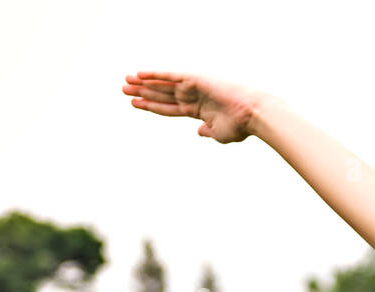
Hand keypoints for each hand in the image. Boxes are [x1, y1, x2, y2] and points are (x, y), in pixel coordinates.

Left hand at [122, 72, 263, 143]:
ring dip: (143, 83)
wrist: (251, 114)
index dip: (151, 106)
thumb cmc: (239, 126)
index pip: (168, 107)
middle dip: (142, 92)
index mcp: (197, 110)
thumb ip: (207, 132)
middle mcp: (192, 96)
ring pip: (162, 85)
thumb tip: (199, 131)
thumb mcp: (219, 133)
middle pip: (161, 95)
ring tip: (125, 82)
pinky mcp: (195, 79)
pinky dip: (155, 75)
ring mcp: (193, 87)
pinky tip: (140, 74)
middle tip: (123, 90)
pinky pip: (170, 76)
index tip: (135, 104)